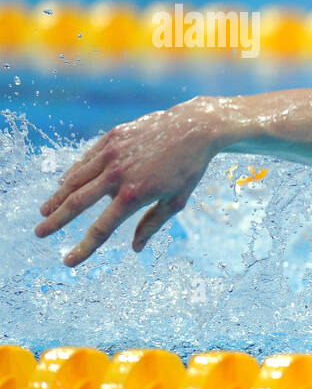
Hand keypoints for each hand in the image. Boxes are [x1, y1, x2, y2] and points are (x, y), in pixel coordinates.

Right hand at [35, 97, 225, 265]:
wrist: (195, 127)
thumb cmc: (189, 168)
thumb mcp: (177, 201)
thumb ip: (152, 224)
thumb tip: (135, 248)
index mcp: (134, 194)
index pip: (102, 228)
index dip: (84, 248)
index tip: (69, 261)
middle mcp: (117, 174)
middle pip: (77, 203)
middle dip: (56, 220)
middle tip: (40, 233)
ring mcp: (112, 153)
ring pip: (75, 179)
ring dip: (57, 197)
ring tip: (45, 211)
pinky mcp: (112, 137)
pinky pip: (86, 159)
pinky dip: (73, 173)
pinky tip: (65, 184)